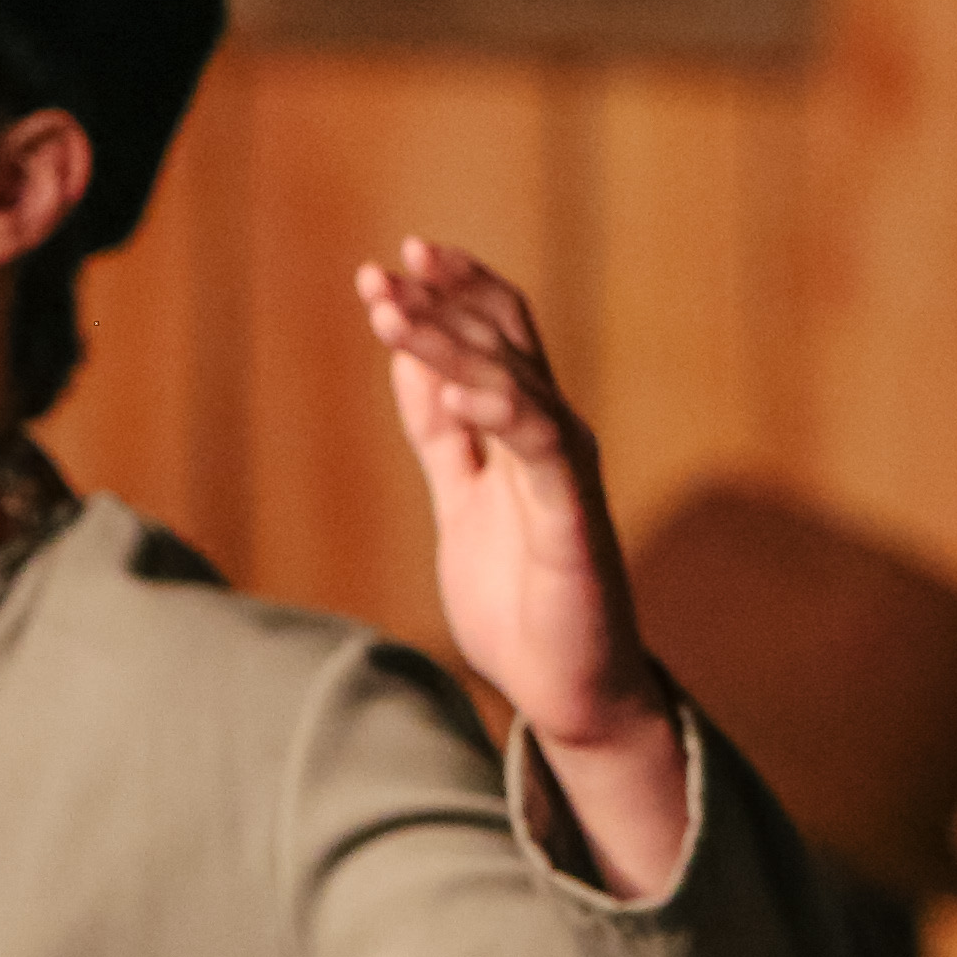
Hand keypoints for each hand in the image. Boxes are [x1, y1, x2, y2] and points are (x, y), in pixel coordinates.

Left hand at [358, 240, 667, 756]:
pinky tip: (453, 389)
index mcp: (527, 431)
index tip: (390, 265)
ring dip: (450, 342)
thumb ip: (441, 437)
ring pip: (511, 378)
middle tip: (383, 271)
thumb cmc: (520, 606)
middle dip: (440, 301)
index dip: (449, 293)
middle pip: (503, 339)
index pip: (495, 335)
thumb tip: (408, 364)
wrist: (568, 690)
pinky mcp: (573, 514)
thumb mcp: (460, 503)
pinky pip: (540, 443)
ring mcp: (566, 471)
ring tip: (392, 312)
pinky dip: (499, 408)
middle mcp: (553, 436)